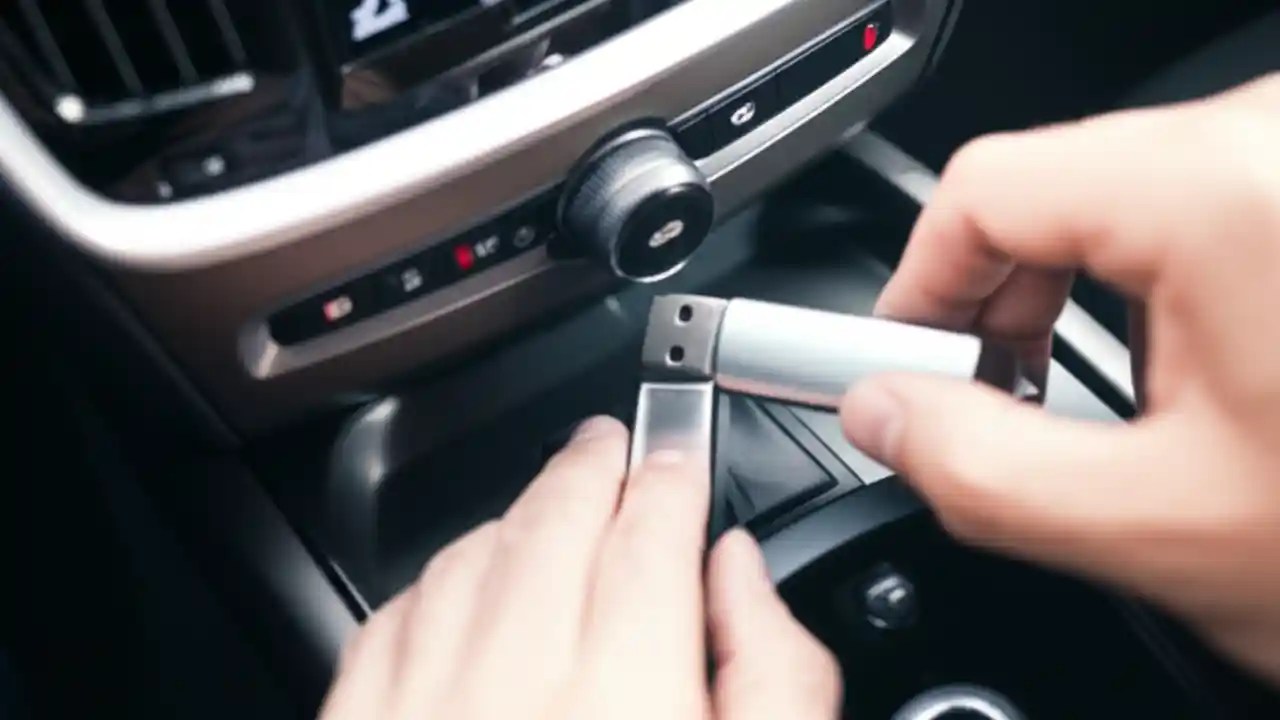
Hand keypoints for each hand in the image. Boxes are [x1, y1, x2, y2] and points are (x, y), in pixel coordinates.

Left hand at [319, 417, 840, 719]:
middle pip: (551, 522)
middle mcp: (510, 698)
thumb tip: (745, 577)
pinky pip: (389, 622)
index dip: (670, 475)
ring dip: (515, 517)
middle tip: (613, 443)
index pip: (649, 534)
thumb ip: (777, 678)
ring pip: (465, 559)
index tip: (679, 457)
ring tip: (550, 506)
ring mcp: (419, 716)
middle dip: (591, 466)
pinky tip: (464, 587)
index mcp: (626, 701)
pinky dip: (436, 584)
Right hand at [840, 73, 1279, 681]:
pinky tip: (1186, 372)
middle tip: (987, 400)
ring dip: (1081, 298)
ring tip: (1101, 403)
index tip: (903, 357)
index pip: (986, 187)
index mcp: (1231, 192)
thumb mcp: (1160, 525)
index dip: (917, 283)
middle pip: (1058, 185)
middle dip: (998, 301)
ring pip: (1130, 195)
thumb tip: (885, 414)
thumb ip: (978, 469)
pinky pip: (1210, 204)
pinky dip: (1161, 284)